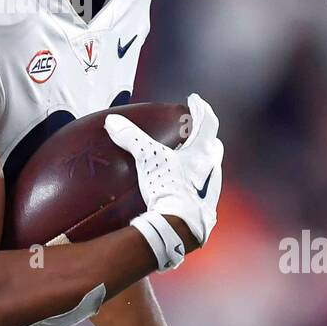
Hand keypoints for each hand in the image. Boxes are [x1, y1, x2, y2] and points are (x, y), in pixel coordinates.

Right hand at [104, 93, 223, 248]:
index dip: (201, 108)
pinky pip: (202, 189)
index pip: (208, 122)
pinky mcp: (205, 207)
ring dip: (199, 161)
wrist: (179, 226)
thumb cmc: (169, 188)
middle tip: (192, 130)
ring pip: (209, 168)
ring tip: (185, 159)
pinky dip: (194, 182)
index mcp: (203, 152)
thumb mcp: (148, 158)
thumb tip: (113, 122)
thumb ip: (131, 138)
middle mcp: (211, 168)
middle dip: (203, 136)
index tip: (194, 99)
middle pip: (213, 145)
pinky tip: (183, 187)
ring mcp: (210, 189)